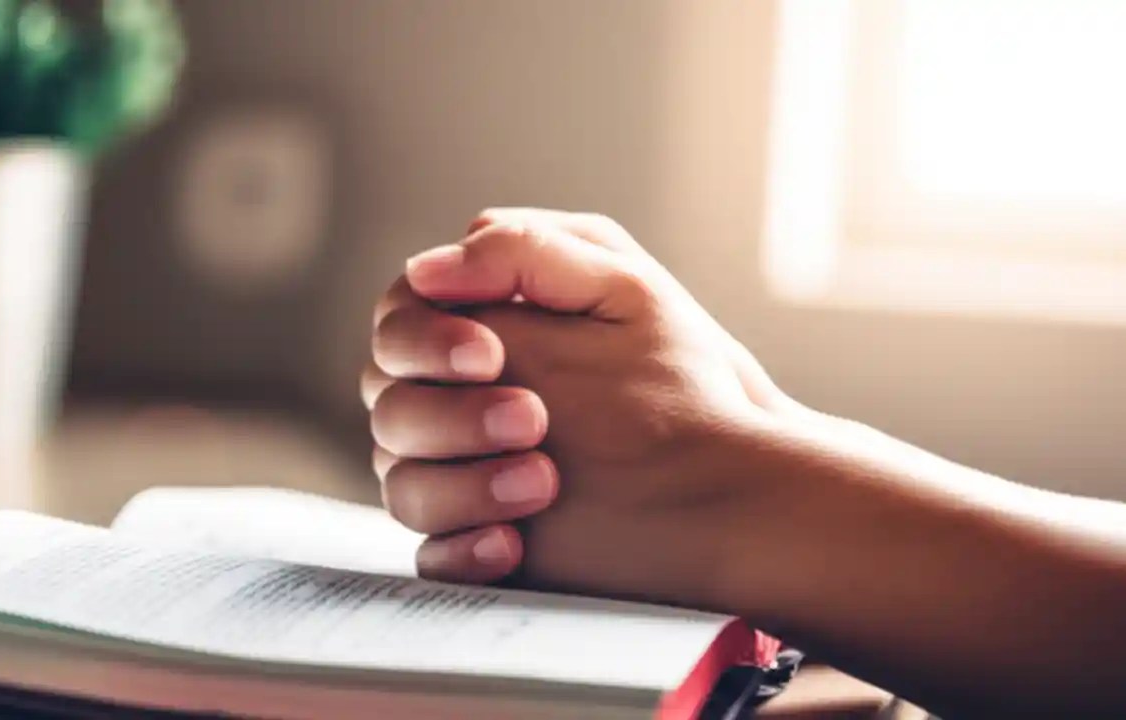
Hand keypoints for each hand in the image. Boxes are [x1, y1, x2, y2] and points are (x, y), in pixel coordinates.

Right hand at [364, 209, 801, 604]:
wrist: (736, 480)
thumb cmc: (681, 374)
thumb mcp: (623, 289)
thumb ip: (527, 253)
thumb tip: (429, 266)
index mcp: (481, 322)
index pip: (399, 320)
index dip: (424, 338)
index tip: (489, 354)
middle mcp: (456, 398)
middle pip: (389, 402)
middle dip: (449, 413)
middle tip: (532, 419)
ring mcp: (463, 471)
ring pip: (402, 482)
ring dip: (460, 484)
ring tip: (542, 485)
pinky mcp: (481, 537)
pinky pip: (434, 555)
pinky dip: (462, 551)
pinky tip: (511, 545)